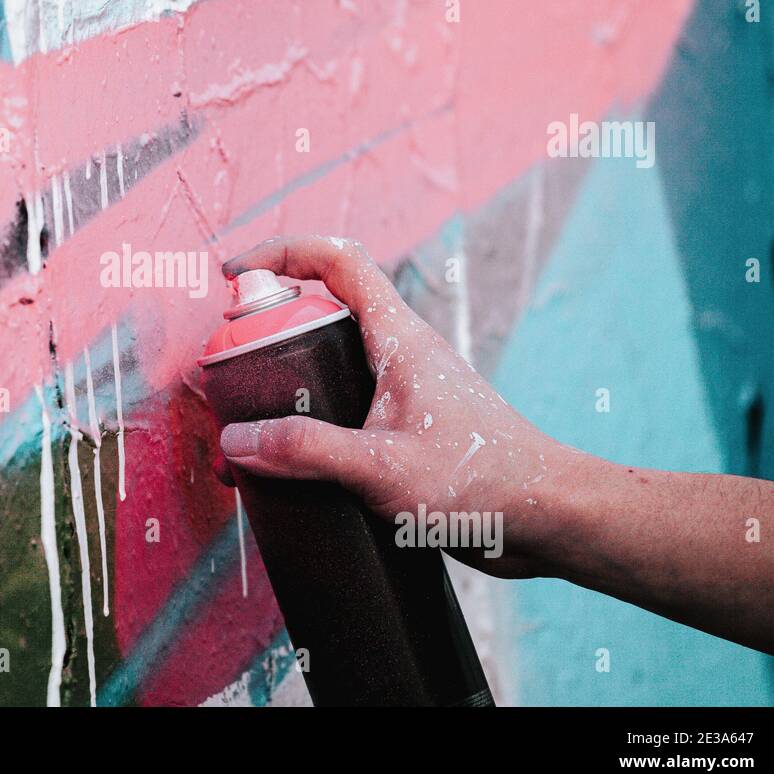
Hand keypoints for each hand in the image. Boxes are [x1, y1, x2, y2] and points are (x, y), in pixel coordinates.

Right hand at [217, 235, 574, 577]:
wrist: (547, 521)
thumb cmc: (482, 482)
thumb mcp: (381, 466)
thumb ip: (306, 450)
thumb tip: (236, 440)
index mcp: (398, 338)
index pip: (337, 261)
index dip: (281, 253)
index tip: (233, 275)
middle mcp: (398, 356)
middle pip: (319, 317)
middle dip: (265, 337)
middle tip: (227, 372)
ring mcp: (401, 395)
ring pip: (326, 371)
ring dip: (281, 392)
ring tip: (243, 435)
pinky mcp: (403, 434)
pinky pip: (341, 415)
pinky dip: (305, 431)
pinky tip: (285, 473)